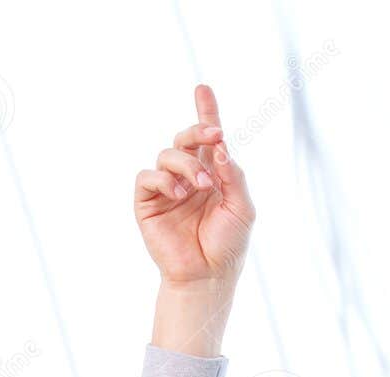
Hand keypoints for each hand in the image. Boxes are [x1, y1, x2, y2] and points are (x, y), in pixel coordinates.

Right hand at [134, 84, 254, 289]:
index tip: (202, 88)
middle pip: (185, 139)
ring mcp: (166, 189)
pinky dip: (164, 180)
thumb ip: (232, 174)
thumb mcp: (242, 207)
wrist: (207, 276)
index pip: (207, 139)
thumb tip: (218, 146)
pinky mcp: (147, 203)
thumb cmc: (228, 244)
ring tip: (200, 187)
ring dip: (186, 164)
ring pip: (167, 155)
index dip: (206, 112)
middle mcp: (188, 177)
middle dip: (199, 129)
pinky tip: (179, 194)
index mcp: (212, 175)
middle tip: (214, 134)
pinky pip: (147, 177)